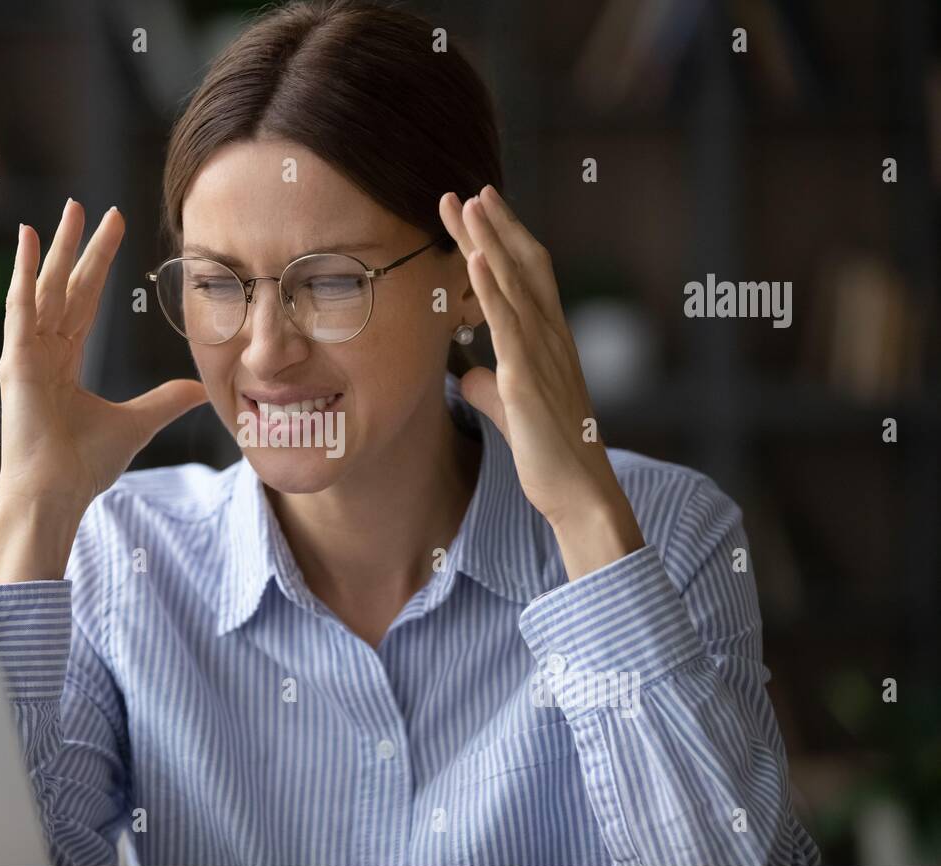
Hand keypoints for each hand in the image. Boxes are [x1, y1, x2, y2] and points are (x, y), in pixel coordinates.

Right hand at [0, 200, 207, 582]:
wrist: (56, 493)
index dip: (98, 265)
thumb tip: (199, 389)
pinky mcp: (17, 361)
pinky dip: (24, 272)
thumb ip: (165, 400)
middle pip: (66, 287)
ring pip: (45, 289)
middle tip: (88, 206)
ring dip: (55, 249)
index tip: (112, 229)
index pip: (84, 301)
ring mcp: (27, 355)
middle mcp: (43, 353)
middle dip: (78, 247)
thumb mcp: (137, 422)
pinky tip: (29, 238)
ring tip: (66, 212)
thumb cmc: (85, 466)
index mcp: (64, 364)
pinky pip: (22, 307)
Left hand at [438, 185, 643, 577]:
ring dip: (490, 240)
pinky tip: (477, 257)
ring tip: (468, 202)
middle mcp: (550, 338)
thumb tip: (470, 376)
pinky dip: (493, 286)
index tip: (481, 208)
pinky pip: (509, 323)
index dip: (505, 240)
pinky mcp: (527, 378)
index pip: (527, 277)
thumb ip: (493, 386)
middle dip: (495, 227)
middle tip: (468, 190)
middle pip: (522, 267)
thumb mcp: (514, 411)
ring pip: (515, 284)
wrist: (579, 494)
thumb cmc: (550, 456)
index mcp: (549, 342)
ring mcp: (541, 354)